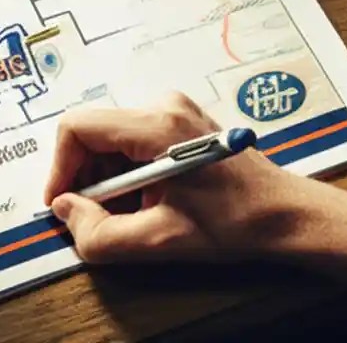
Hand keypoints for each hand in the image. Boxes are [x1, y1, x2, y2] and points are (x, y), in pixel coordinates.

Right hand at [44, 93, 346, 262]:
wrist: (287, 215)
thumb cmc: (236, 222)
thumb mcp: (161, 240)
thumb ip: (101, 234)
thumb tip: (66, 212)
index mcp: (157, 125)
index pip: (78, 127)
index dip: (60, 168)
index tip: (62, 203)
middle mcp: (163, 106)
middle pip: (94, 134)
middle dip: (87, 179)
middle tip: (99, 217)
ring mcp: (174, 111)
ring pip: (111, 140)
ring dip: (109, 180)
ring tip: (132, 213)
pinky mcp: (181, 122)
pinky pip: (133, 142)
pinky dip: (128, 174)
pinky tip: (148, 201)